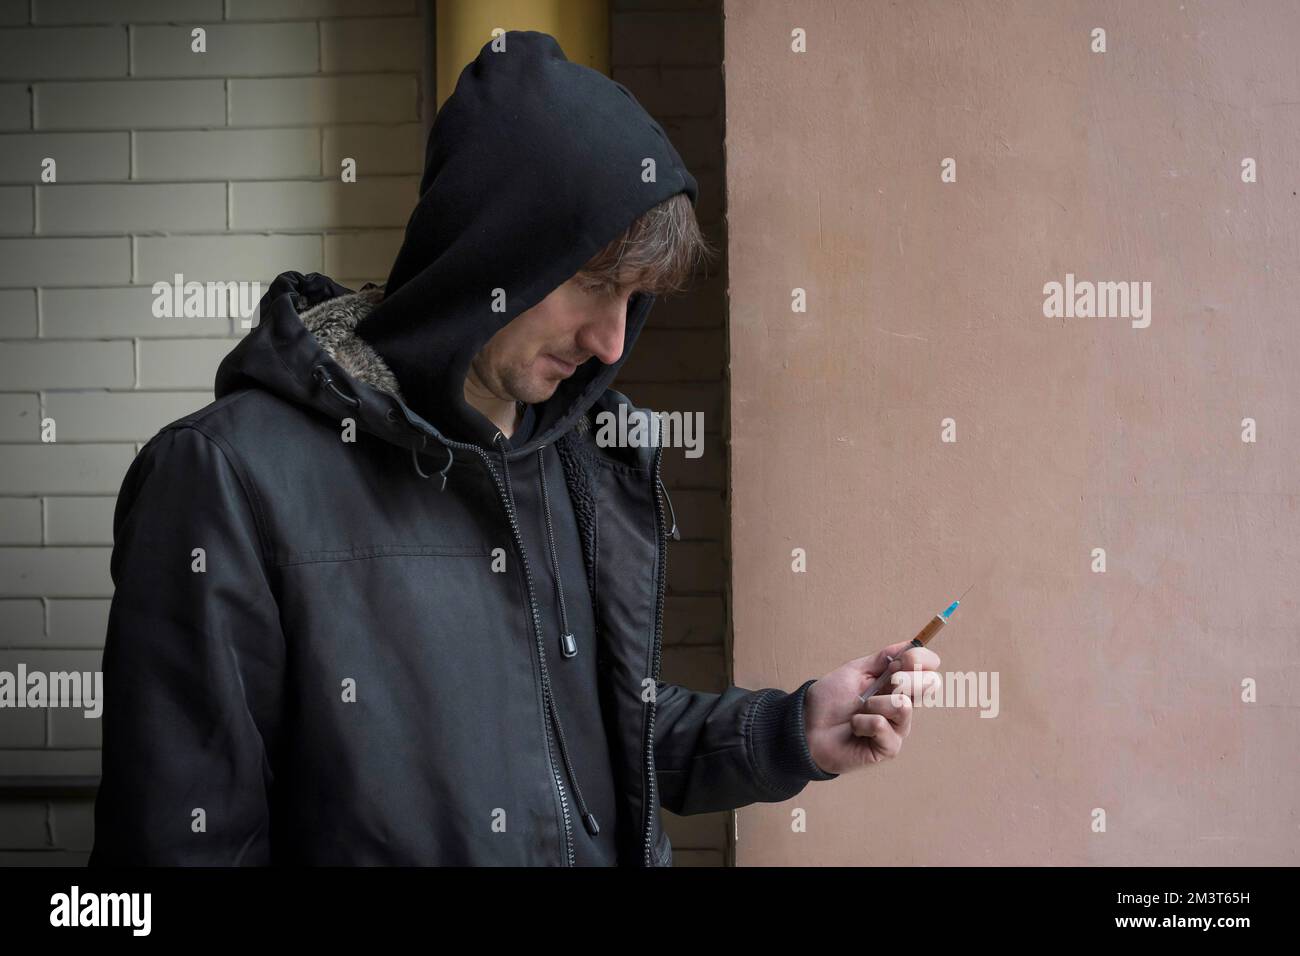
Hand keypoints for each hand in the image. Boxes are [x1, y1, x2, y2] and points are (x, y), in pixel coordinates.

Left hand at [803, 641, 941, 773]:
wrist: (807, 727)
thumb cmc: (830, 701)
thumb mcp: (855, 671)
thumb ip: (883, 658)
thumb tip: (911, 643)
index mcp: (898, 685)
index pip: (928, 669)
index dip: (922, 659)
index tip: (905, 657)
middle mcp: (904, 705)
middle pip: (931, 685)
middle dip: (909, 678)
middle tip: (890, 681)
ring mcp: (899, 727)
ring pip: (903, 705)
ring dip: (874, 703)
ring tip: (859, 710)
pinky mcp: (889, 747)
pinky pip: (881, 725)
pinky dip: (861, 722)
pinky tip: (855, 728)